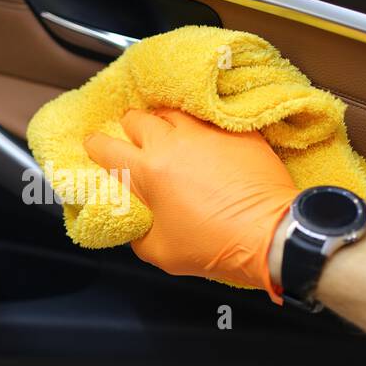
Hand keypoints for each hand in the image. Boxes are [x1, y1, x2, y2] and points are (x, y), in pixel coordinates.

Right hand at [84, 109, 296, 295]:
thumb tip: (135, 219)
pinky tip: (202, 141)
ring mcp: (205, 132)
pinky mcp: (235, 131)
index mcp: (147, 171)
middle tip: (135, 143)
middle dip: (130, 129)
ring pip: (171, 112)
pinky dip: (198, 126)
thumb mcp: (160, 253)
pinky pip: (207, 118)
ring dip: (164, 123)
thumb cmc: (216, 246)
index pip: (105, 146)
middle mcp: (172, 142)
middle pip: (136, 118)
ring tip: (168, 138)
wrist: (269, 234)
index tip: (95, 149)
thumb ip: (137, 230)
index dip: (95, 147)